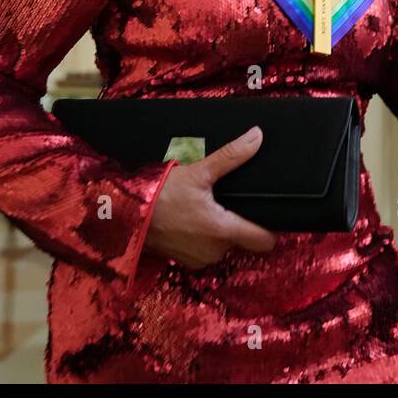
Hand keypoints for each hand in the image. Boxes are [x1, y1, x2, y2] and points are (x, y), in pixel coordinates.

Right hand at [145, 126, 277, 268]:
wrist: (125, 215)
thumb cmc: (162, 195)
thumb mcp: (199, 172)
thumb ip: (231, 156)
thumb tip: (256, 137)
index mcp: (224, 230)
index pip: (264, 240)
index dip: (271, 228)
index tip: (270, 213)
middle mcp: (215, 251)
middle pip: (243, 240)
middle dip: (239, 222)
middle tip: (230, 201)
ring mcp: (199, 259)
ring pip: (223, 245)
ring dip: (219, 230)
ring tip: (209, 207)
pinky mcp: (184, 260)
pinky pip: (205, 249)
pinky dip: (203, 237)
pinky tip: (193, 219)